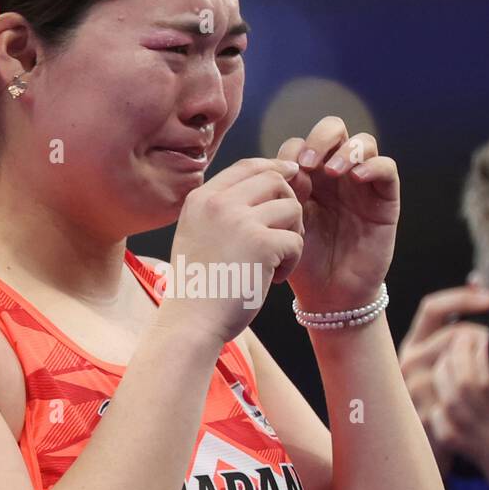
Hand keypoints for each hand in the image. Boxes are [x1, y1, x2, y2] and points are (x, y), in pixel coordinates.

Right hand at [157, 157, 304, 345]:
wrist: (192, 323)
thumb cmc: (200, 288)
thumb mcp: (198, 235)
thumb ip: (221, 210)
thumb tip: (265, 185)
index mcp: (201, 199)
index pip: (247, 166)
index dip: (273, 169)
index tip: (291, 179)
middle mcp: (218, 203)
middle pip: (274, 180)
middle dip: (289, 204)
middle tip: (284, 236)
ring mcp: (239, 221)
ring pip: (292, 208)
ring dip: (293, 234)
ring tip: (276, 261)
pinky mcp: (261, 243)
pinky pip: (296, 240)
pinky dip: (291, 262)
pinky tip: (274, 279)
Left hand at [276, 116, 398, 312]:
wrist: (329, 295)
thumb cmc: (301, 262)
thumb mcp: (282, 225)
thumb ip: (279, 195)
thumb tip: (276, 168)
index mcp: (306, 178)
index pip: (300, 144)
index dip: (290, 154)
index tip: (281, 178)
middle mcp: (335, 176)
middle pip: (333, 130)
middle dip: (319, 139)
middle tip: (307, 163)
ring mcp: (362, 184)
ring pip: (362, 141)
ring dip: (345, 150)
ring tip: (332, 172)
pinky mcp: (384, 199)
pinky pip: (387, 168)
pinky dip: (373, 165)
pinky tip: (357, 178)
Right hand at [398, 283, 488, 472]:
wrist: (415, 461)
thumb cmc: (437, 409)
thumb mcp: (440, 369)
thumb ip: (454, 335)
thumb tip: (480, 283)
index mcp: (410, 347)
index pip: (434, 308)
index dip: (463, 297)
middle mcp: (405, 365)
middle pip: (455, 334)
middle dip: (485, 341)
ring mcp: (413, 393)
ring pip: (462, 365)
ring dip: (487, 369)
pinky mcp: (425, 418)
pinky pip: (465, 399)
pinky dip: (486, 397)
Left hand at [430, 328, 488, 489]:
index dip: (486, 349)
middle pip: (460, 382)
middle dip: (460, 353)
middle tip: (471, 338)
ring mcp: (480, 441)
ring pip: (447, 400)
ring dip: (447, 374)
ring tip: (458, 357)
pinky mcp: (471, 452)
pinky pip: (442, 428)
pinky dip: (438, 408)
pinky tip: (449, 395)